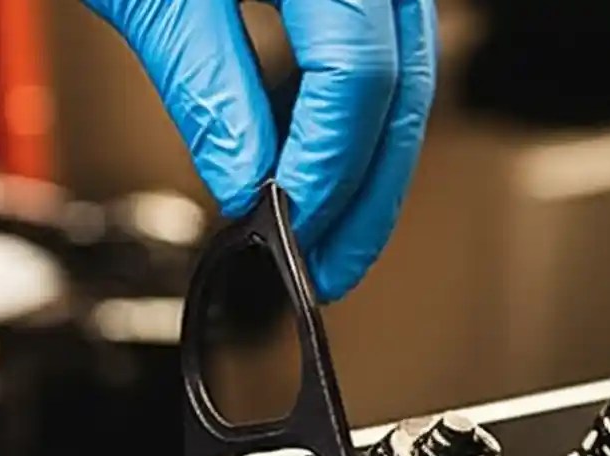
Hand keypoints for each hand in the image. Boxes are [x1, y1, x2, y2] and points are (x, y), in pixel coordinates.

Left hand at [84, 0, 437, 300]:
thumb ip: (204, 85)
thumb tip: (247, 182)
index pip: (358, 69)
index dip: (331, 165)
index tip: (292, 227)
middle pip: (406, 80)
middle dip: (371, 187)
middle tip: (333, 263)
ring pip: (404, 67)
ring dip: (370, 158)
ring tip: (331, 226)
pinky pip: (374, 39)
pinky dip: (346, 106)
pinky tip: (315, 155)